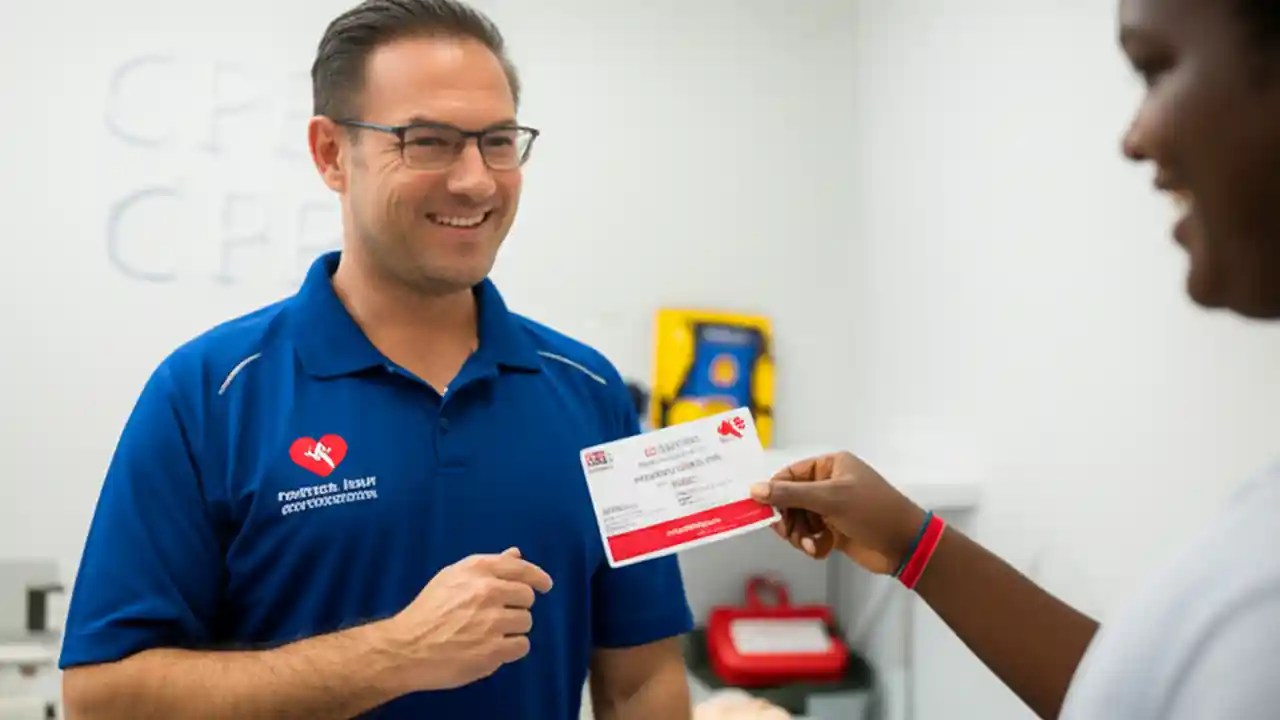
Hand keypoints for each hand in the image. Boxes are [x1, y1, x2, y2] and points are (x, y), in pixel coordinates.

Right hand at [381, 547, 553, 691]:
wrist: (406, 648)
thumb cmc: (427, 611)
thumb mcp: (452, 577)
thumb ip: (488, 566)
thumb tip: (516, 553)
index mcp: (477, 570)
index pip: (521, 568)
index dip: (537, 577)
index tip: (545, 585)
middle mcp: (488, 591)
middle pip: (527, 597)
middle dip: (518, 606)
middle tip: (501, 615)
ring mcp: (492, 621)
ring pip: (526, 622)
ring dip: (513, 629)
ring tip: (490, 634)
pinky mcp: (493, 650)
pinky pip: (521, 645)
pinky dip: (511, 649)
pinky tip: (493, 648)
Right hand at [750, 452, 925, 575]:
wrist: (905, 545)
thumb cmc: (872, 512)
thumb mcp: (830, 499)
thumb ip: (790, 494)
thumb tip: (754, 489)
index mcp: (830, 466)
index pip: (789, 475)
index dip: (774, 493)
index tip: (762, 511)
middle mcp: (829, 484)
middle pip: (790, 501)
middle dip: (789, 520)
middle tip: (790, 535)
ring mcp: (832, 508)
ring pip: (798, 521)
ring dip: (800, 536)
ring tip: (811, 546)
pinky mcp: (835, 530)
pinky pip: (810, 535)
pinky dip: (812, 545)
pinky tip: (821, 551)